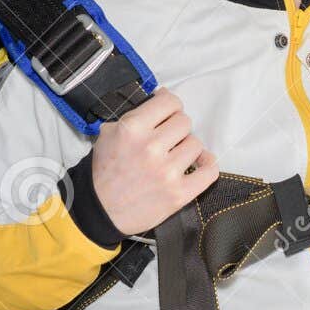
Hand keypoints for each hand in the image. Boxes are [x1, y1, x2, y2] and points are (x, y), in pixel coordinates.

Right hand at [90, 88, 218, 235]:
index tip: (167, 113)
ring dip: (187, 148)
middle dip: (176, 128)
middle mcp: (151, 148)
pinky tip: (199, 164)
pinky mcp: (179, 193)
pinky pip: (209, 171)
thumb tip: (162, 98)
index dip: (170, 106)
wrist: (100, 211)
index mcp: (132, 129)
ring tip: (175, 155)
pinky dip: (207, 165)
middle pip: (185, 122)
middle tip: (167, 138)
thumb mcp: (108, 133)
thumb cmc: (104, 171)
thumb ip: (135, 115)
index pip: (170, 102)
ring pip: (196, 144)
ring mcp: (167, 172)